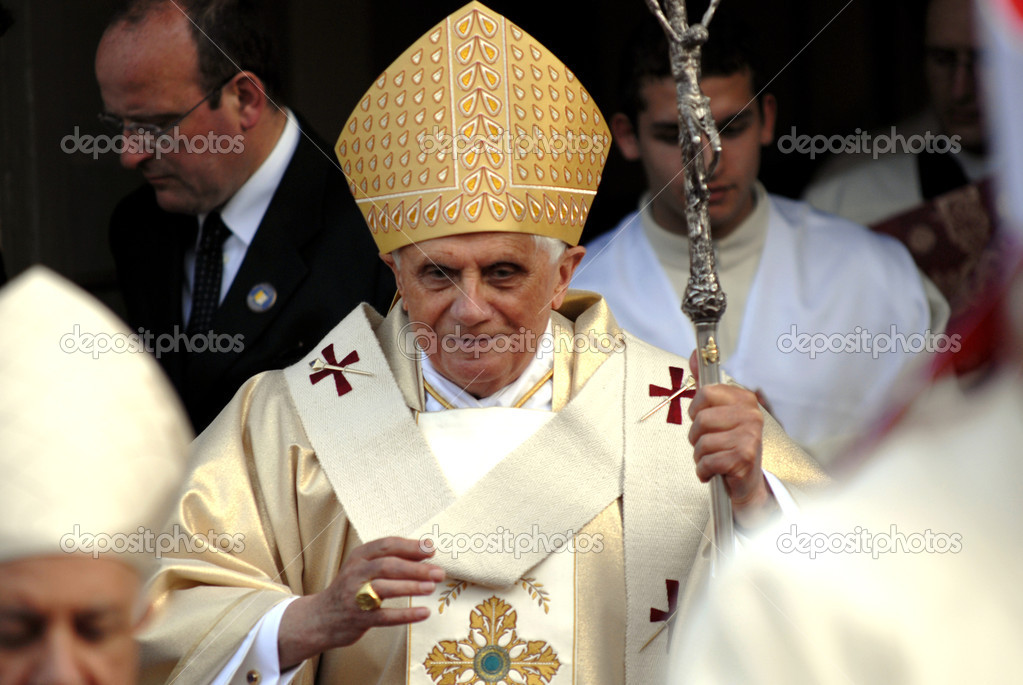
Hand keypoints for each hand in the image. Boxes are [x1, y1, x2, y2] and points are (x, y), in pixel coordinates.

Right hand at [278, 536, 443, 668]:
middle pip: (388, 565)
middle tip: (438, 572)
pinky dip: (406, 614)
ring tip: (431, 587)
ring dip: (411, 587)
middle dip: (416, 568)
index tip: (431, 549)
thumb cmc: (350, 589)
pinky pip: (385, 616)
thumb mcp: (363, 567)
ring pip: (385, 588)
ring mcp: (356, 596)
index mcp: (359, 556)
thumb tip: (425, 552)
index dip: (410, 546)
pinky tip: (423, 613)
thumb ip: (389, 559)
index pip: (387, 545)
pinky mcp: (359, 618)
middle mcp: (356, 573)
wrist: (320, 618)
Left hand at [686, 350, 774, 527]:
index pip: (704, 393)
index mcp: (744, 399)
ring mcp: (750, 435)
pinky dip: (704, 470)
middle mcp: (752, 414)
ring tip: (714, 458)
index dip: (697, 411)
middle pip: (700, 419)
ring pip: (701, 442)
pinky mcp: (745, 456)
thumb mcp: (717, 413)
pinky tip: (715, 471)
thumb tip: (695, 353)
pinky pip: (707, 461)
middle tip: (710, 444)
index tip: (706, 420)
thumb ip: (705, 385)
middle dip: (697, 437)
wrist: (746, 482)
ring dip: (701, 455)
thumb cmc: (728, 446)